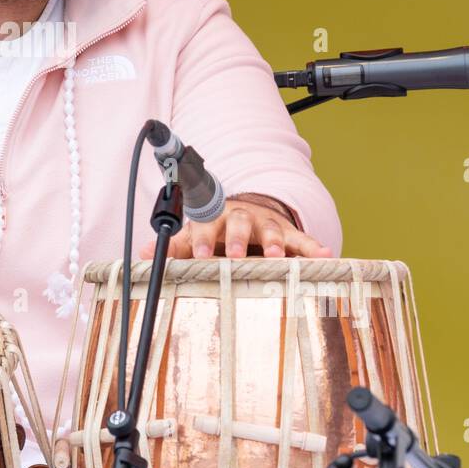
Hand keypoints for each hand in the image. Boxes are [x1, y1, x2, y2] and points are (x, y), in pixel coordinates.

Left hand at [138, 197, 332, 260]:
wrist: (245, 212)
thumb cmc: (216, 229)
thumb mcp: (194, 235)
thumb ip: (172, 245)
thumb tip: (142, 254)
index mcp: (215, 217)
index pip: (206, 225)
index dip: (204, 239)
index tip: (202, 255)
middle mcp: (241, 216)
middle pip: (239, 222)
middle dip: (238, 238)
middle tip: (236, 255)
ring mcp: (265, 222)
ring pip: (271, 228)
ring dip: (274, 241)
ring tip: (276, 255)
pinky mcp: (287, 231)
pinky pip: (302, 238)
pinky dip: (314, 246)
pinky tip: (327, 255)